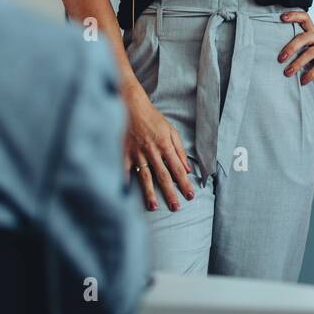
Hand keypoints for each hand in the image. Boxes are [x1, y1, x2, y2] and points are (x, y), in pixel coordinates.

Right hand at [122, 83, 195, 211]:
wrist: (131, 105)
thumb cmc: (152, 118)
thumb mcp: (171, 130)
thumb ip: (180, 150)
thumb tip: (188, 169)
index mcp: (165, 145)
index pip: (178, 169)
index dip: (184, 183)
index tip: (190, 196)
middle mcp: (152, 151)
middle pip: (163, 176)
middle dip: (171, 193)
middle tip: (176, 208)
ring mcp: (137, 153)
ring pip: (145, 177)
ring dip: (150, 193)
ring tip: (154, 207)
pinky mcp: (123, 152)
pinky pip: (124, 170)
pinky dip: (124, 182)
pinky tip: (126, 195)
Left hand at [278, 9, 313, 82]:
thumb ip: (302, 49)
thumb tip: (281, 57)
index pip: (305, 18)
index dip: (294, 15)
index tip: (281, 17)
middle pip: (304, 37)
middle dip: (291, 47)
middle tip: (280, 59)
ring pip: (311, 52)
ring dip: (298, 63)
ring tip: (288, 73)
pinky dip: (311, 73)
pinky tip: (303, 80)